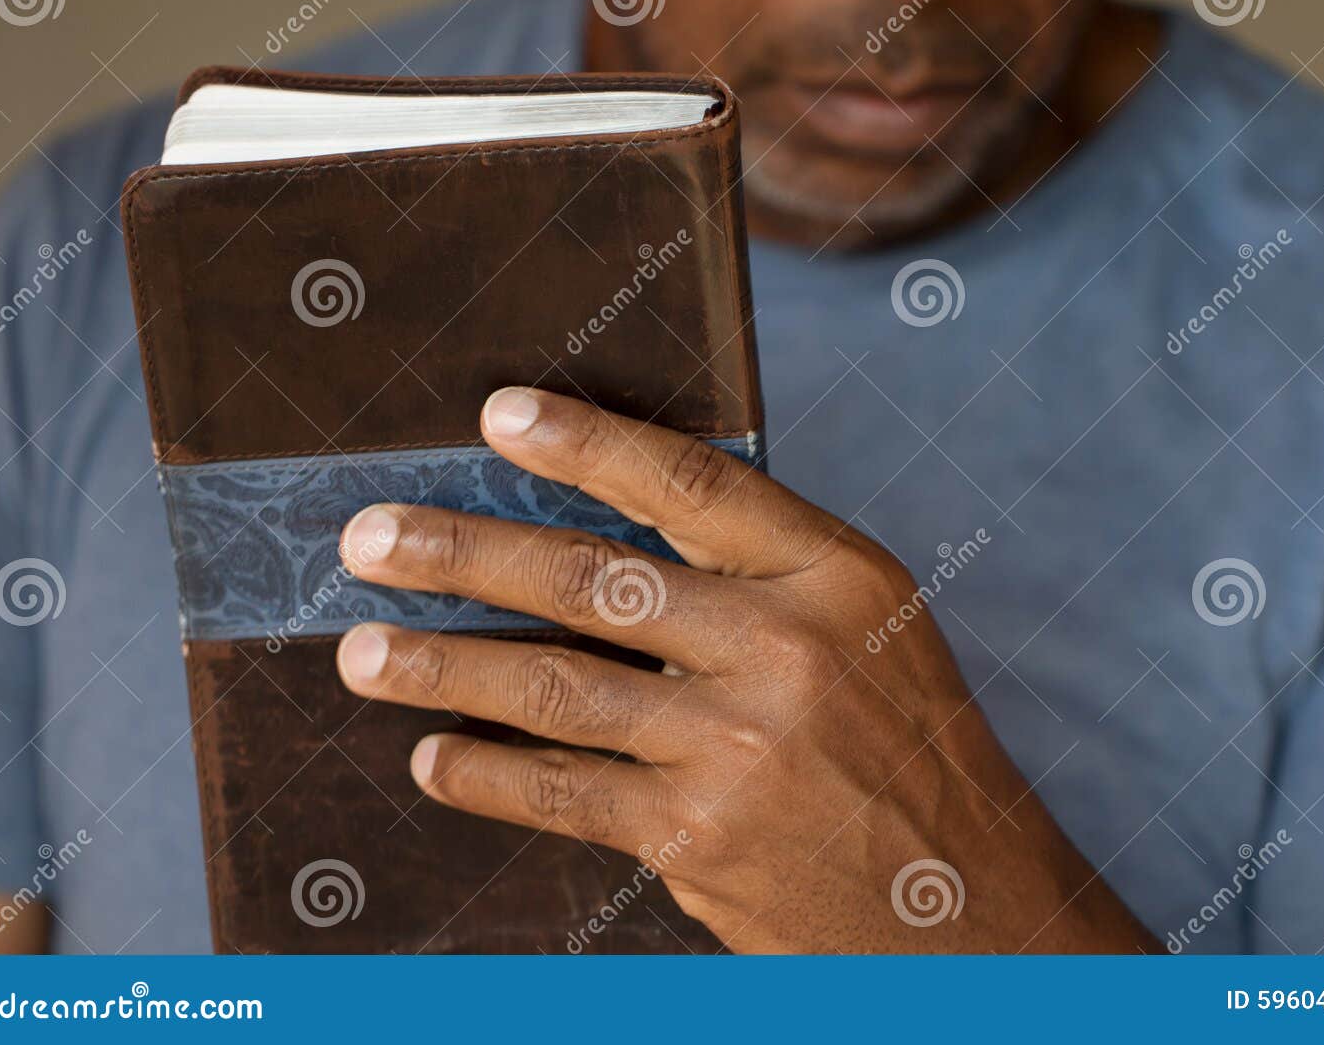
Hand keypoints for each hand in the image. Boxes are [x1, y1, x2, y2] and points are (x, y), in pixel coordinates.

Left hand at [336, 387, 1153, 952]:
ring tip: (362, 648)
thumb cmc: (907, 748)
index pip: (691, 483)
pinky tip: (433, 756)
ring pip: (554, 687)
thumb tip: (609, 524)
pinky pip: (562, 791)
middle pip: (592, 579)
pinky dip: (485, 775)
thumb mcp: (869, 628)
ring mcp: (738, 747)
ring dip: (442, 665)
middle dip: (463, 554)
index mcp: (835, 575)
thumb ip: (764, 573)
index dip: (587, 442)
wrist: (962, 907)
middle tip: (371, 539)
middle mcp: (786, 649)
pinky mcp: (698, 836)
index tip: (500, 416)